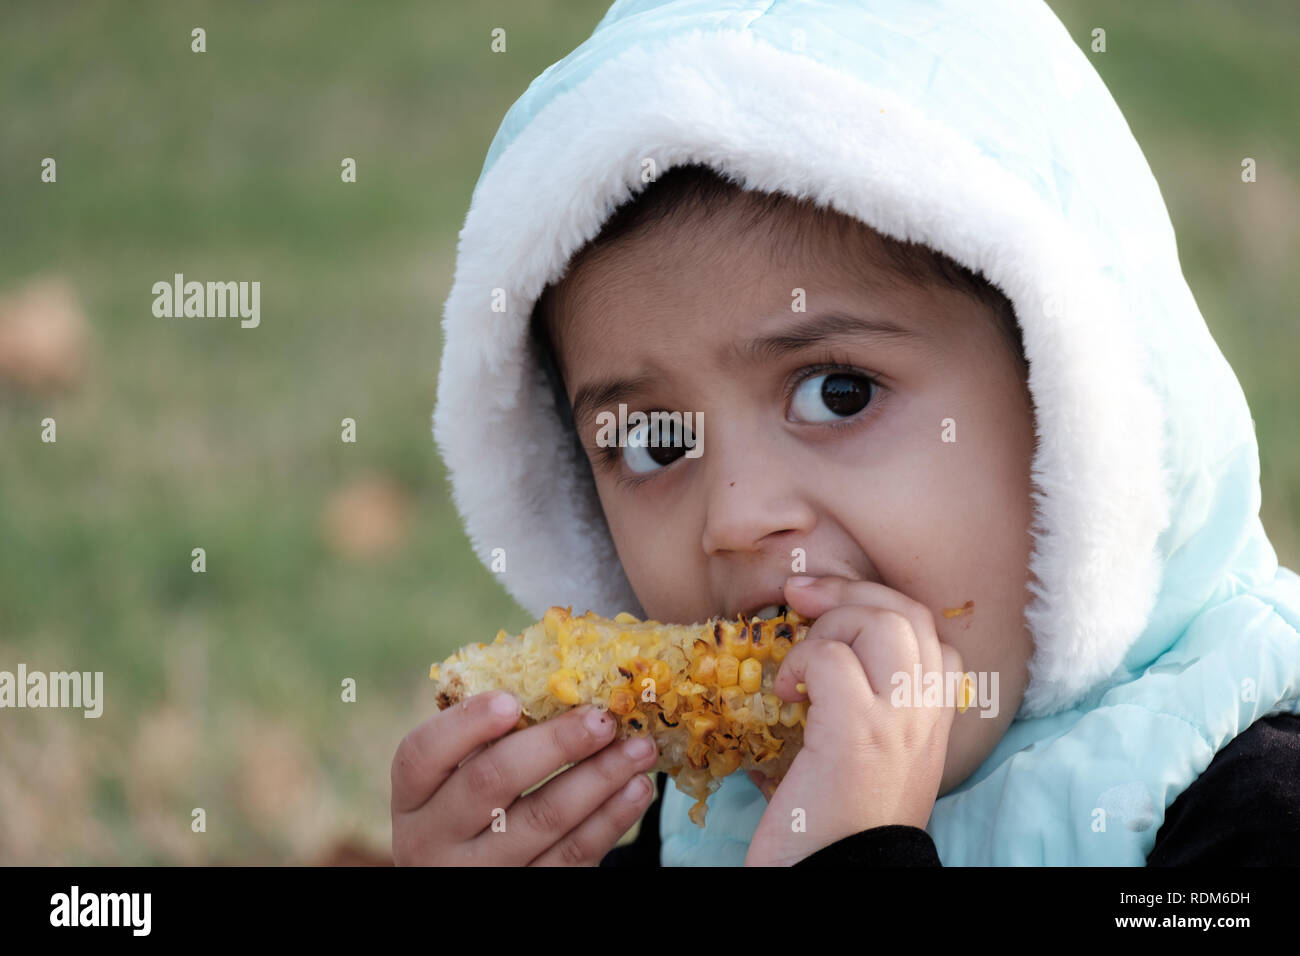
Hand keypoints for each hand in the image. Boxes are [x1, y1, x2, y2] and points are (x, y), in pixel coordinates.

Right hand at [391, 690, 658, 864]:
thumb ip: (484, 742)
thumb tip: (558, 681)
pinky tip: (636, 790)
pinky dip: (610, 819)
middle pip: (491, 782)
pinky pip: (572, 856)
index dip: (466, 724)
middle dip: (555, 744)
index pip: (421, 754)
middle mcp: (432, 839)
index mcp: (412, 797)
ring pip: (544, 819)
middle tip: (602, 717)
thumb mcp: (453, 783)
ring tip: (639, 749)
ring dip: (600, 778)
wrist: (468, 880)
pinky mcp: (523, 893)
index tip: (511, 699)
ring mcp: (478, 873)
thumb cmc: (469, 814)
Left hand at [743, 575, 962, 865]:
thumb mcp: (860, 766)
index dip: (884, 608)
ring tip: (799, 662)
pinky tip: (786, 693)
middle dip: (850, 591)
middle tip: (799, 597)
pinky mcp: (859, 733)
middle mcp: (925, 718)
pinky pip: (833, 660)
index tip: (835, 613)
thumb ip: (855, 718)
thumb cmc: (834, 830)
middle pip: (910, 613)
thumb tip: (804, 681)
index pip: (935, 636)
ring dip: (830, 622)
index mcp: (931, 724)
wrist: (835, 882)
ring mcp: (898, 723)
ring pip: (883, 622)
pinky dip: (801, 662)